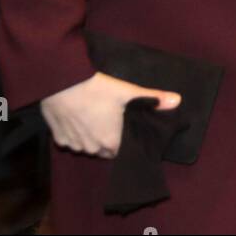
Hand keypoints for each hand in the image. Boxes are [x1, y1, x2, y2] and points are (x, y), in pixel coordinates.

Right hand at [40, 72, 180, 157]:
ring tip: (93, 116)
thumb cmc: (97, 88)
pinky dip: (73, 133)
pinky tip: (77, 117)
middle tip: (110, 119)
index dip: (124, 141)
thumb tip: (178, 100)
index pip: (120, 152)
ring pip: (85, 146)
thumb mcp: (127, 91)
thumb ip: (153, 97)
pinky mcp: (57, 138)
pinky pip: (69, 140)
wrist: (62, 82)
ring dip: (90, 137)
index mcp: (111, 142)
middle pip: (103, 150)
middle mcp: (92, 149)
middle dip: (107, 139)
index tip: (124, 129)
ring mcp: (73, 145)